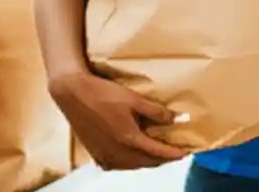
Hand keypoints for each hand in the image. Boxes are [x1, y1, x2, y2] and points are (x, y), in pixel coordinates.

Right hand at [48, 71, 187, 170]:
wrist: (72, 94)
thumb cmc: (103, 94)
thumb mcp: (134, 100)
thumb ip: (158, 112)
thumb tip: (179, 119)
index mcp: (128, 139)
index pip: (158, 152)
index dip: (174, 153)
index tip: (186, 152)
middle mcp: (116, 152)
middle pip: (146, 162)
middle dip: (162, 158)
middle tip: (174, 151)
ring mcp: (104, 155)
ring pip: (132, 165)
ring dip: (147, 161)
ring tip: (158, 152)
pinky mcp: (95, 154)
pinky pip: (118, 164)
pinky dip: (130, 162)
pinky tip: (134, 154)